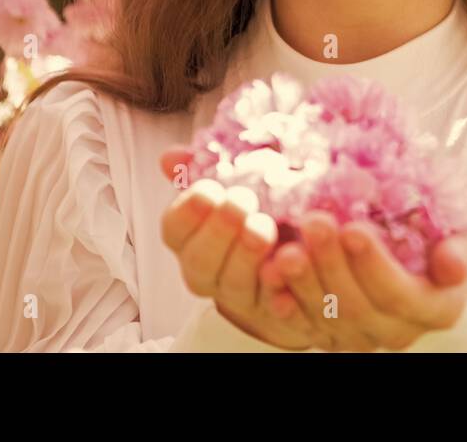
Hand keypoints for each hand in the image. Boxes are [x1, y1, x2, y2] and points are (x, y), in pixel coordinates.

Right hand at [158, 149, 317, 349]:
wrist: (294, 250)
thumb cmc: (256, 206)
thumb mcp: (233, 181)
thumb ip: (204, 166)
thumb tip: (171, 158)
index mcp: (190, 237)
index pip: (174, 228)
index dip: (187, 211)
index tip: (210, 190)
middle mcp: (207, 270)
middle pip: (199, 261)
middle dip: (218, 231)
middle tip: (242, 202)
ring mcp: (238, 293)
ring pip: (234, 284)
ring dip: (246, 256)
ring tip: (264, 227)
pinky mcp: (272, 307)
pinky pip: (273, 304)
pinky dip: (279, 288)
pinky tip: (289, 262)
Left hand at [263, 210, 466, 351]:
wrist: (421, 257)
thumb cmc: (442, 238)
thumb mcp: (460, 236)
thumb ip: (459, 250)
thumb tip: (453, 266)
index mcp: (436, 309)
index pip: (400, 294)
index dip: (374, 265)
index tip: (353, 228)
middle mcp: (399, 332)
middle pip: (359, 307)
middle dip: (331, 263)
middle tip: (313, 221)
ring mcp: (363, 337)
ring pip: (328, 317)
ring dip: (304, 282)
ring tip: (286, 247)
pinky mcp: (333, 334)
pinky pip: (304, 324)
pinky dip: (286, 301)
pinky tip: (270, 276)